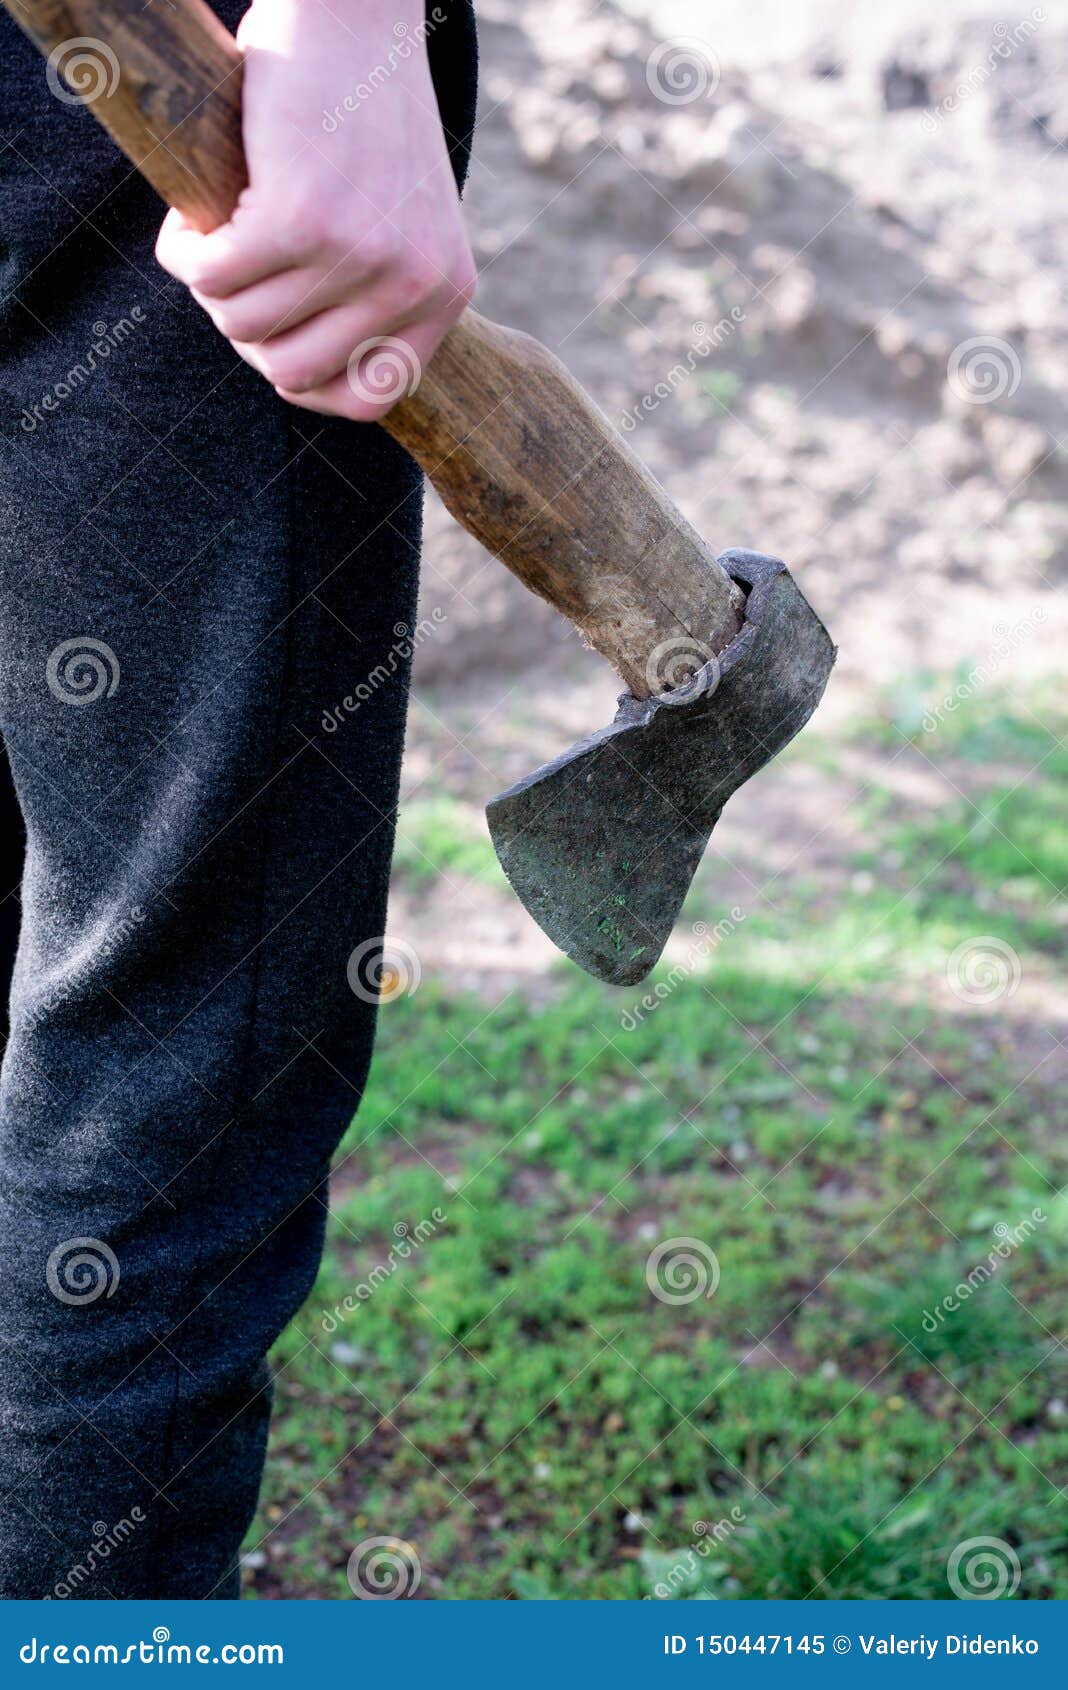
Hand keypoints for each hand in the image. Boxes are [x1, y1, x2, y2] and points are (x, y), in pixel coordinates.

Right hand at [155, 0, 474, 420]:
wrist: (355, 6)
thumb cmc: (365, 107)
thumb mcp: (400, 215)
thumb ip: (376, 288)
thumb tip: (298, 368)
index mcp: (446, 293)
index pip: (367, 400)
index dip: (305, 381)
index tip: (276, 337)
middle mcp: (413, 284)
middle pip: (290, 372)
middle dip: (245, 333)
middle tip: (233, 276)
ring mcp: (360, 256)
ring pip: (241, 326)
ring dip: (208, 285)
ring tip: (211, 234)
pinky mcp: (300, 218)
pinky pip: (213, 276)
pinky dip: (183, 252)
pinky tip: (187, 220)